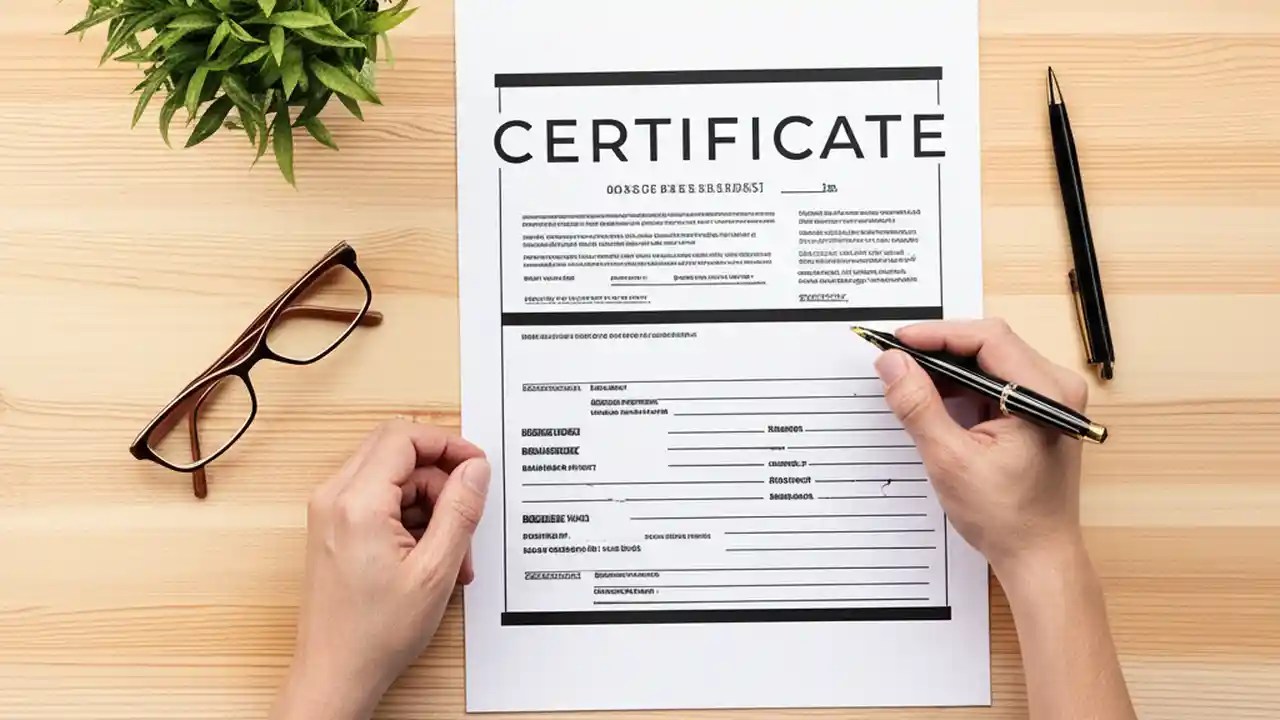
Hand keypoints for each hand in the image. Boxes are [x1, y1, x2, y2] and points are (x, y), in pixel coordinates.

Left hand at [271, 420, 489, 719]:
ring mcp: (330, 512)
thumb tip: (475, 470)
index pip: (404, 437)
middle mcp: (335, 499)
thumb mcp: (435, 570)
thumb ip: (459, 511)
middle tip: (468, 504)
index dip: (448, 443)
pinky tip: (431, 554)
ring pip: (391, 475)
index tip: (476, 465)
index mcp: (357, 503)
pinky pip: (378, 498)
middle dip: (440, 474)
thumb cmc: (374, 634)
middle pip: (396, 450)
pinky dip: (410, 516)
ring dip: (429, 501)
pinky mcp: (333, 527)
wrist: (335, 673)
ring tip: (452, 548)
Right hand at [872, 319, 1089, 576]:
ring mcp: (1049, 400)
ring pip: (990, 362)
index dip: (937, 335)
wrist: (1039, 556)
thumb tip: (892, 365)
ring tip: (908, 379)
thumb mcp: (950, 460)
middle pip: (989, 345)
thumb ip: (918, 406)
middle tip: (896, 359)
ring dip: (948, 368)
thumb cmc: (1008, 518)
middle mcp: (1056, 389)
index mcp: (1044, 395)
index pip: (988, 339)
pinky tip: (932, 397)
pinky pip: (995, 381)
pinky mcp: (1037, 411)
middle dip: (939, 349)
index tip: (898, 342)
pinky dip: (961, 386)